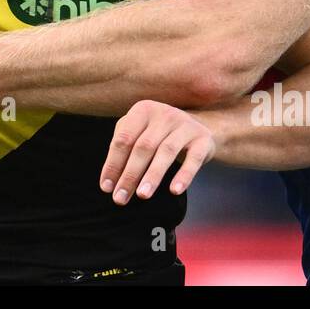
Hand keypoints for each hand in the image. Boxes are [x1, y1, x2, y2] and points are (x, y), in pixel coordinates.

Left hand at [100, 100, 216, 204]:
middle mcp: (164, 114)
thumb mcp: (139, 132)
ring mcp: (185, 125)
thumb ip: (123, 149)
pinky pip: (193, 159)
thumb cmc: (159, 134)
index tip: (106, 188)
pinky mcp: (203, 140)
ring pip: (166, 152)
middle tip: (120, 198)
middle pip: (143, 147)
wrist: (198, 127)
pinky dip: (184, 175)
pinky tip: (174, 191)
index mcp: (143, 110)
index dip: (113, 164)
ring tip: (142, 195)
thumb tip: (109, 181)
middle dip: (130, 175)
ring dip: (153, 175)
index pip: (123, 139)